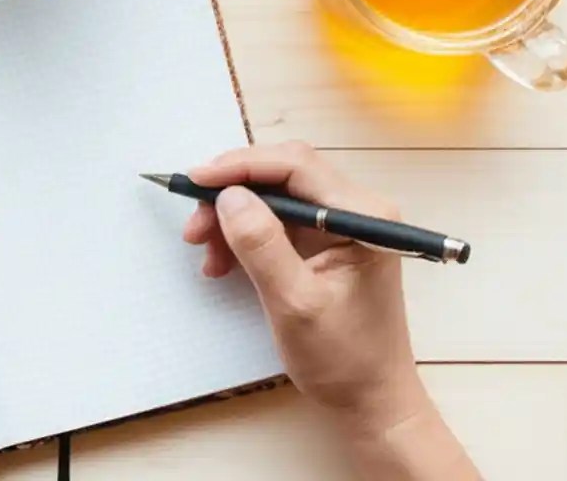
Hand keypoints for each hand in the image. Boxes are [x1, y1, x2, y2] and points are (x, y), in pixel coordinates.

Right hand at [184, 141, 478, 479]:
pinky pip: (275, 223)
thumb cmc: (345, 359)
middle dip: (232, 195)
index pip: (295, 166)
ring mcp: (340, 226)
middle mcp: (356, 210)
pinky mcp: (324, 244)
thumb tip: (229, 197)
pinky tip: (223, 263)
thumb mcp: (295, 303)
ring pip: (273, 198)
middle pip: (281, 176)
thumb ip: (261, 246)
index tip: (196, 181)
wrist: (371, 401)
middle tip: (195, 225)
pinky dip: (244, 237)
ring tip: (206, 254)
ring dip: (233, 219)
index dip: (241, 167)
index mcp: (363, 216)